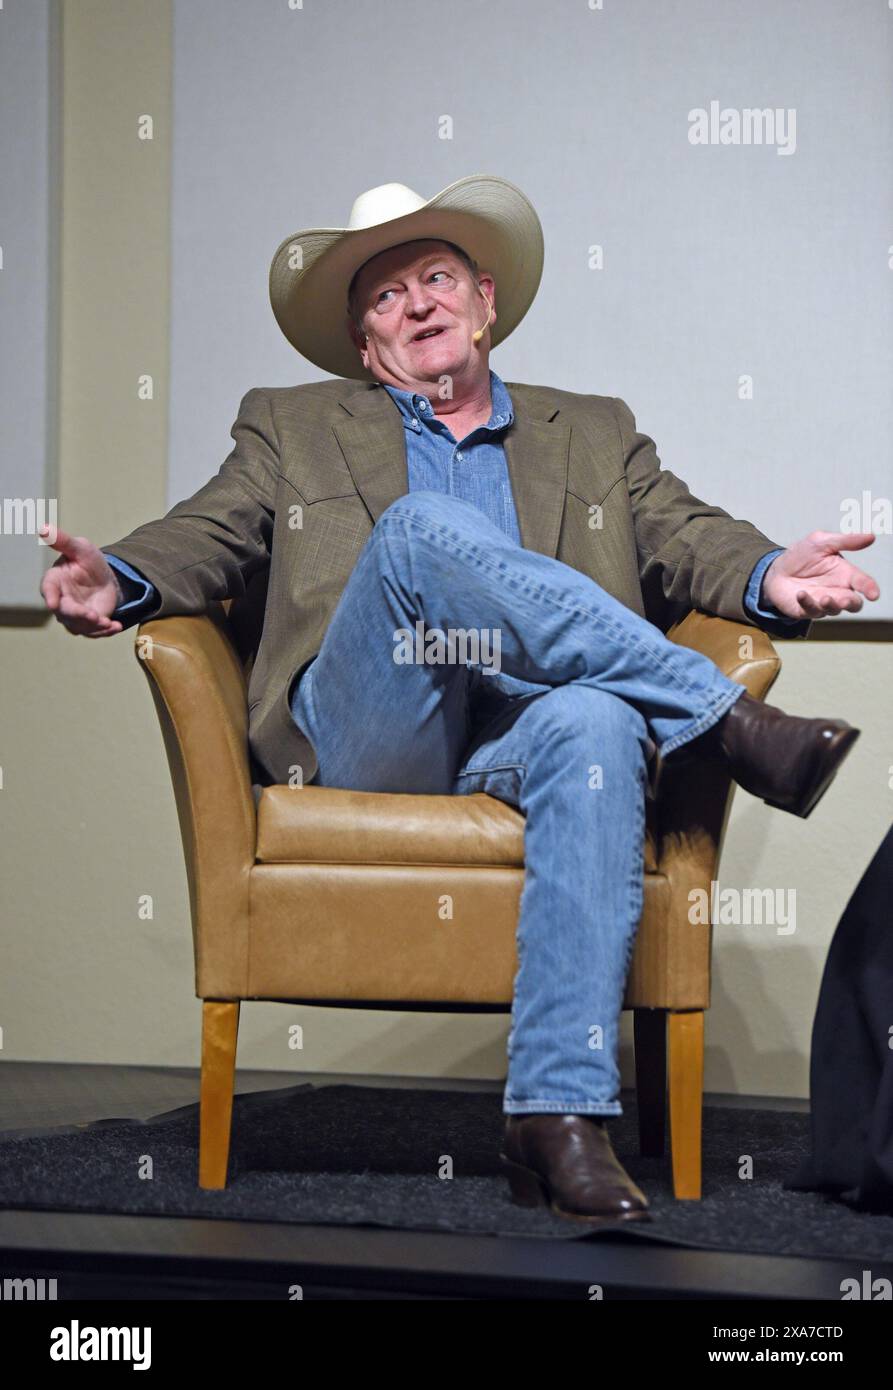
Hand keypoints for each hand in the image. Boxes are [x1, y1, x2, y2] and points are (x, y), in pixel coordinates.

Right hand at [39, 524, 124, 635]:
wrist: (105, 578)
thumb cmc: (87, 561)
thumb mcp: (80, 548)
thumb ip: (63, 541)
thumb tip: (44, 528)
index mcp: (54, 580)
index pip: (48, 589)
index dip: (50, 596)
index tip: (52, 603)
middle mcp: (60, 600)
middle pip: (64, 612)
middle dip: (77, 615)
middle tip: (92, 616)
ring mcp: (73, 615)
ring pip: (78, 625)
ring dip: (93, 626)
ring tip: (108, 623)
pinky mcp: (87, 624)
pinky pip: (94, 631)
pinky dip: (106, 631)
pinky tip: (116, 626)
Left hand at [762, 531, 880, 619]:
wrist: (776, 569)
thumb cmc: (802, 556)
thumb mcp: (822, 541)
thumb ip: (846, 541)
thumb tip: (871, 536)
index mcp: (846, 574)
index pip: (863, 583)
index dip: (870, 588)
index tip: (873, 594)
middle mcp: (838, 591)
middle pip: (853, 603)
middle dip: (851, 603)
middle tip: (845, 600)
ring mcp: (823, 602)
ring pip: (834, 610)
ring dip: (830, 605)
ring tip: (824, 598)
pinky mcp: (807, 610)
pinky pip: (810, 610)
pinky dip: (806, 602)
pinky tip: (801, 593)